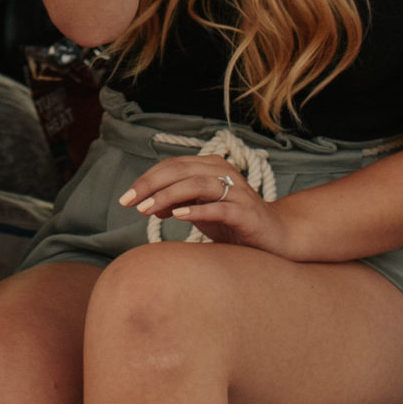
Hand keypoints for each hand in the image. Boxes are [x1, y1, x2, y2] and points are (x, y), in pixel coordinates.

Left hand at [119, 157, 299, 257]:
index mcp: (210, 166)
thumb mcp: (201, 209)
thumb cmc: (234, 222)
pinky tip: (178, 216)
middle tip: (130, 203)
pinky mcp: (246, 211)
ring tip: (148, 210)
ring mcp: (236, 191)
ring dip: (169, 196)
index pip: (171, 166)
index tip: (126, 198)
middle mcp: (223, 172)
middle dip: (151, 185)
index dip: (146, 180)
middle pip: (180, 171)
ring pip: (197, 184)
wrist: (277, 236)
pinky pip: (219, 207)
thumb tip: (147, 205)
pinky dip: (197, 210)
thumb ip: (177, 202)